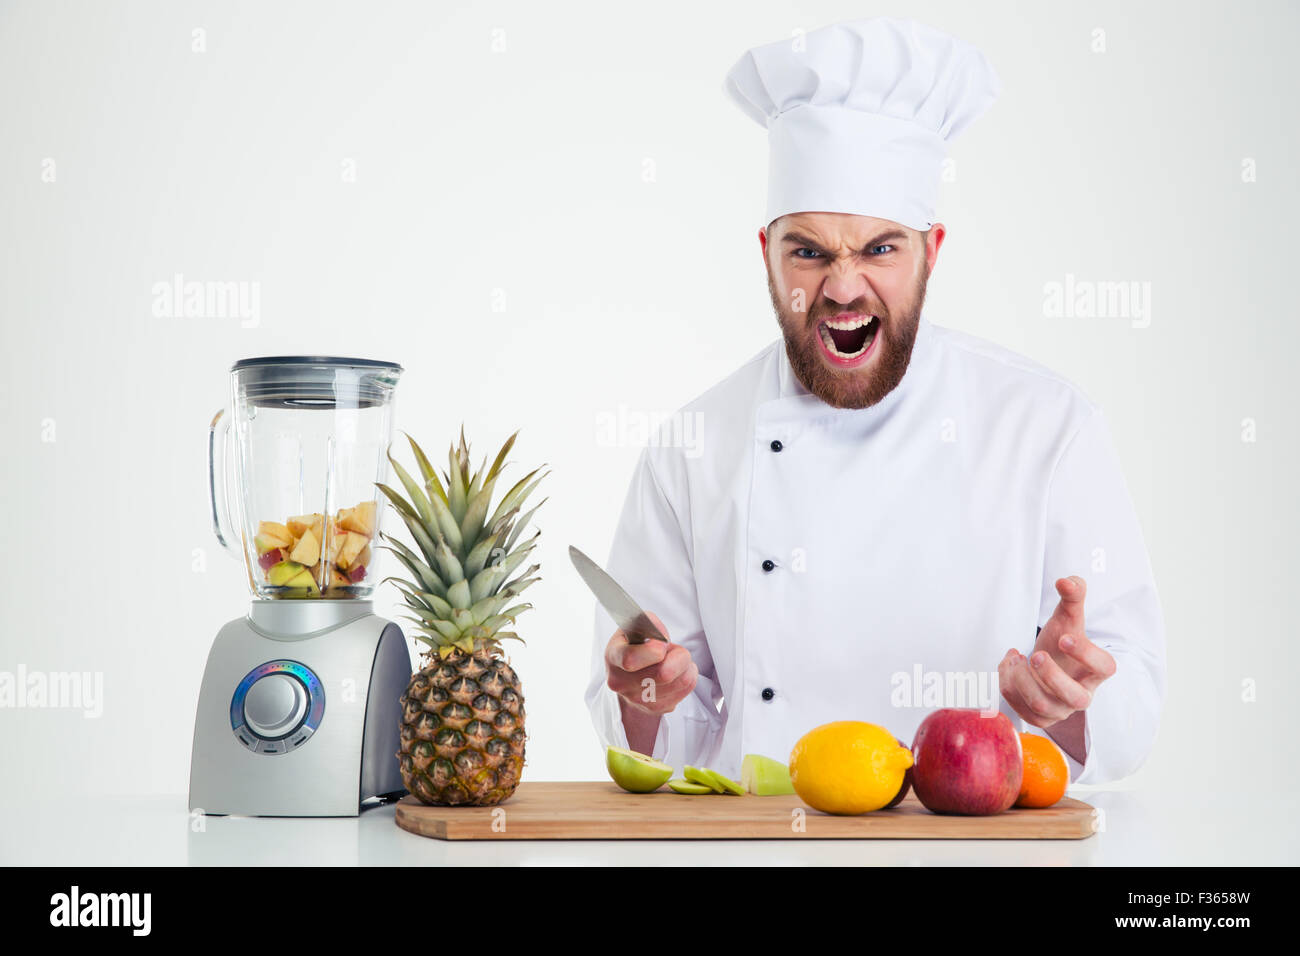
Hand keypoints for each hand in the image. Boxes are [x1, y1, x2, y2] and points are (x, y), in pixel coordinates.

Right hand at [604, 611, 697, 716]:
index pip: (631, 660)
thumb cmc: (636, 644)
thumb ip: (649, 623)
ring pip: (682, 680)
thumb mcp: (636, 625)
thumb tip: (661, 638)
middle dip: (678, 655)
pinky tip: (677, 672)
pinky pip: (687, 688)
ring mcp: (638, 699)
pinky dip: (689, 675)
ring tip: (675, 659)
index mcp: (613, 657)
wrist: (631, 673)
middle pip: (663, 674)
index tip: (661, 643)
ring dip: (686, 664)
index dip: (654, 649)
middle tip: (673, 650)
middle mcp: (621, 682)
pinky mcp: (657, 708)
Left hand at [999, 576, 1116, 728]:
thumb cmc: (1060, 643)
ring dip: (1021, 679)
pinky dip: (1008, 685)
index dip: (1087, 653)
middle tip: (1034, 654)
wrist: (1048, 665)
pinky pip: (1021, 710)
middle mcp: (1082, 694)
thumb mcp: (1067, 618)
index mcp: (1096, 670)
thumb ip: (1072, 596)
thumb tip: (1066, 581)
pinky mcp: (1040, 718)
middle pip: (1075, 698)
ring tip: (1015, 657)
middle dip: (1051, 676)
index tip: (1065, 637)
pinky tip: (1009, 665)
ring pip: (1042, 705)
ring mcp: (1061, 710)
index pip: (1104, 667)